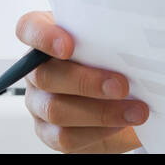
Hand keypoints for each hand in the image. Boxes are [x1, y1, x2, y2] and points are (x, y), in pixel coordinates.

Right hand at [16, 11, 145, 152]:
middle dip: (86, 82)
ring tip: (136, 110)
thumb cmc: (116, 59)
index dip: (43, 36)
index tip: (68, 45)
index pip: (29, 28)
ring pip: (55, 110)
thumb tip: (134, 41)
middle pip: (44, 76)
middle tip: (121, 85)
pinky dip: (98, 130)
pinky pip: (66, 136)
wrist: (124, 97)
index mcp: (47, 36)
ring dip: (101, 112)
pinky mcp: (49, 131)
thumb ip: (114, 37)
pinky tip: (122, 123)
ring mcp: (39, 102)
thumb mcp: (116, 41)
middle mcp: (36, 69)